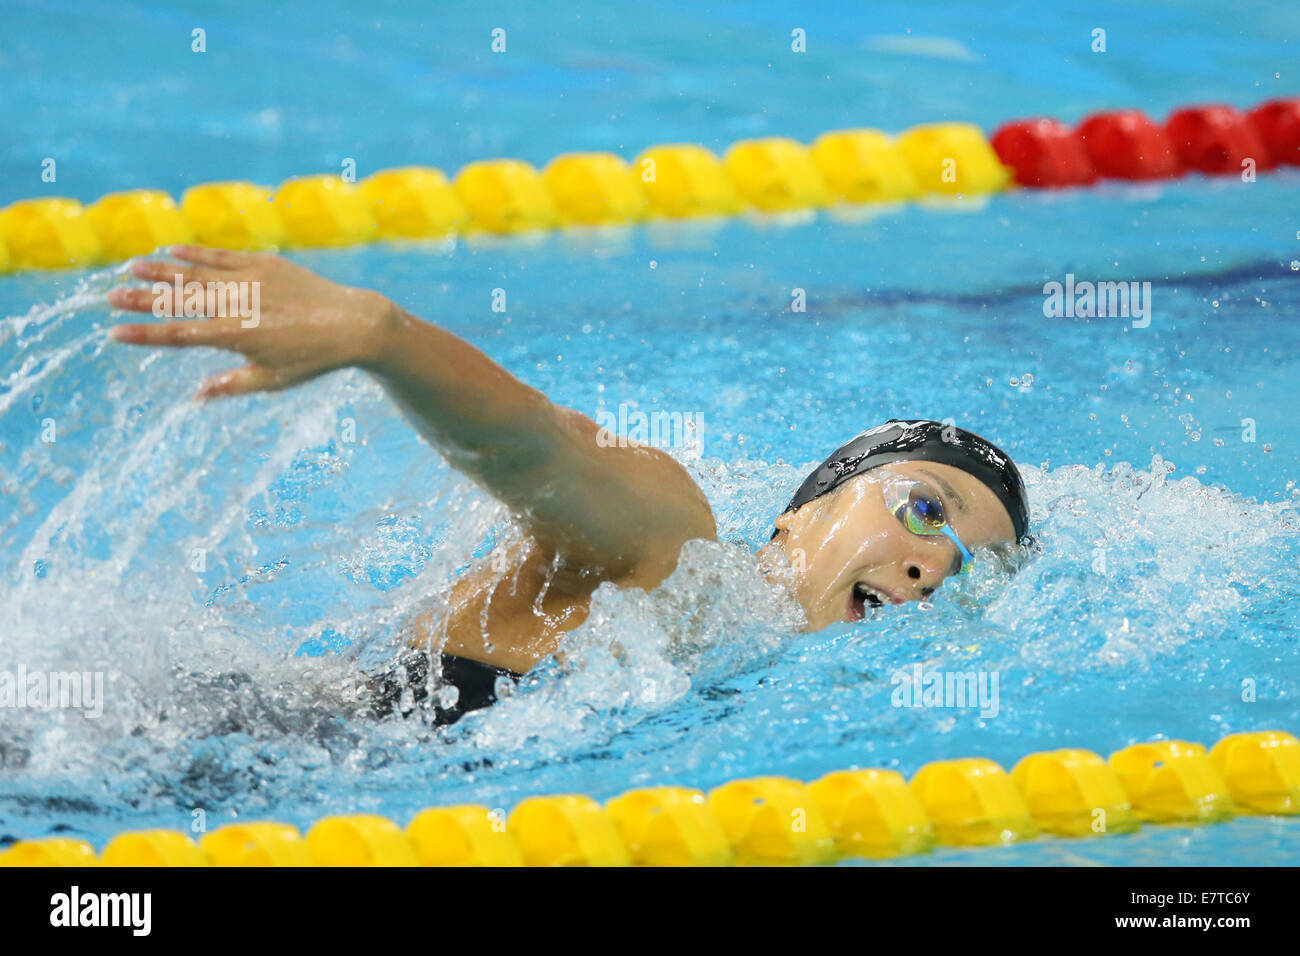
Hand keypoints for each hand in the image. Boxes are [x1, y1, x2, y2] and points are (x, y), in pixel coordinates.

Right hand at [107, 245, 395, 399]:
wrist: (352, 324)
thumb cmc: (313, 359)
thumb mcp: (273, 380)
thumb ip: (232, 385)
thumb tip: (197, 397)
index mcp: (235, 336)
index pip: (178, 335)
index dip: (144, 335)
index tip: (115, 333)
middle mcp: (238, 304)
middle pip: (179, 300)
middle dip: (142, 299)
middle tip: (110, 296)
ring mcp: (250, 280)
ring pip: (196, 272)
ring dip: (162, 269)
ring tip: (132, 267)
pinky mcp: (265, 263)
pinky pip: (223, 255)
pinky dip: (197, 252)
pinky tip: (173, 249)